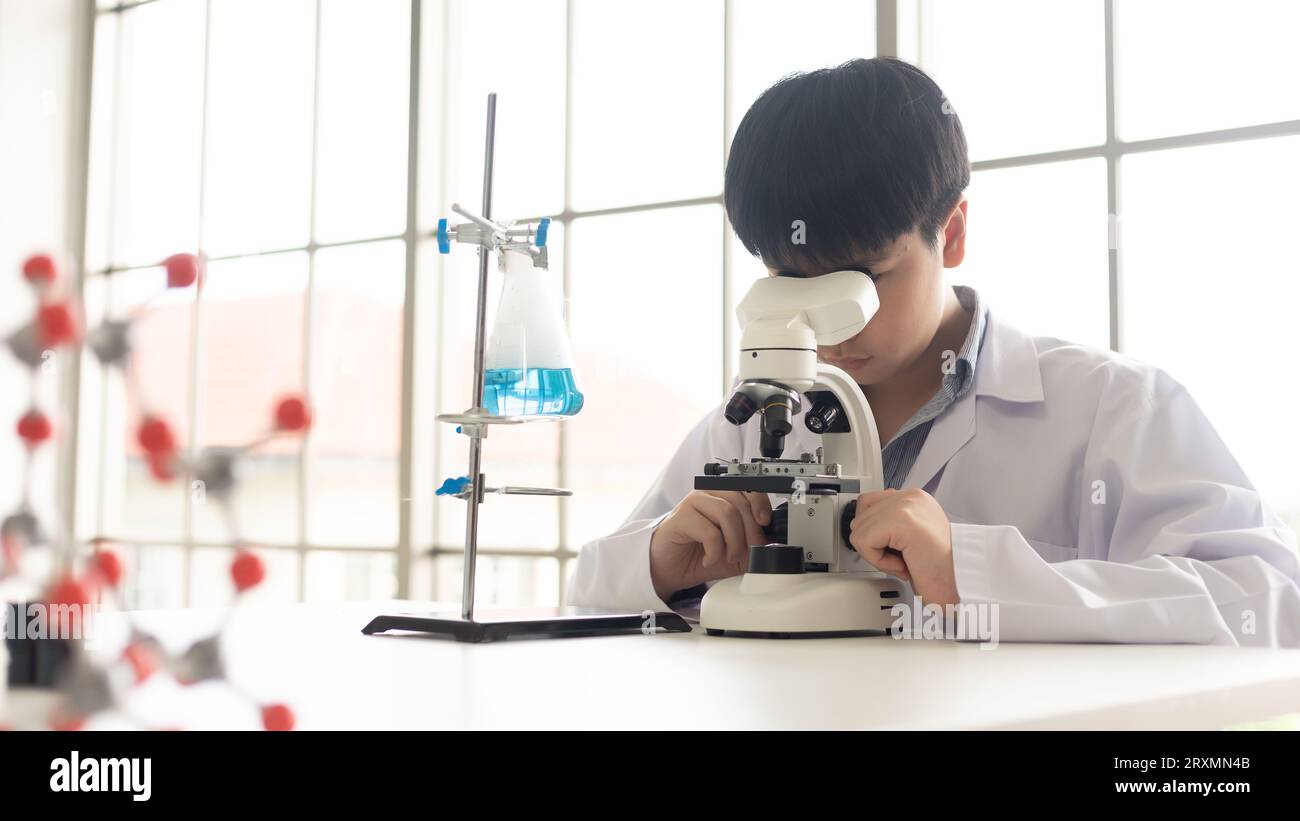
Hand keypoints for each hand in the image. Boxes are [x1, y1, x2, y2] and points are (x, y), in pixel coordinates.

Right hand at [649, 490, 772, 602]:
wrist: (670, 568)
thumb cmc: (699, 554)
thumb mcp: (735, 552)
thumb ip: (753, 545)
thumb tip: (773, 542)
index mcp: (722, 495)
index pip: (748, 487)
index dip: (760, 502)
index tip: (765, 522)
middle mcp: (708, 493)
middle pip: (740, 502)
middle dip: (750, 532)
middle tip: (748, 552)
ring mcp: (693, 503)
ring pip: (727, 513)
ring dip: (734, 541)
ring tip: (728, 557)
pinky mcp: (680, 517)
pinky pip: (709, 531)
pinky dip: (715, 550)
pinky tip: (709, 558)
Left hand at [847, 488, 959, 606]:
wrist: (963, 584)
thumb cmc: (941, 570)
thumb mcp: (912, 538)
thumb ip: (891, 525)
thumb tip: (864, 525)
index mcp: (915, 499)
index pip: (868, 503)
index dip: (874, 534)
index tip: (895, 550)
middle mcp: (912, 497)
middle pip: (860, 518)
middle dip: (875, 546)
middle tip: (903, 559)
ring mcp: (907, 505)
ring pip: (859, 531)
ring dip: (878, 555)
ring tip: (905, 561)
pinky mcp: (902, 520)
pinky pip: (864, 541)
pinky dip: (879, 561)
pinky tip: (904, 564)